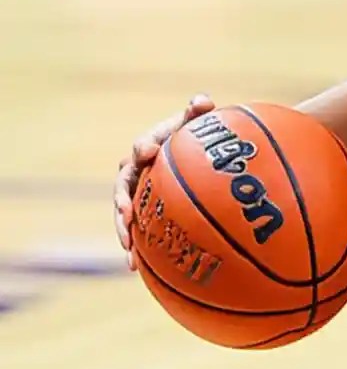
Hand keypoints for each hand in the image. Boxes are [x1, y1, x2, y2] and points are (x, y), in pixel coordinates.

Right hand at [113, 94, 216, 269]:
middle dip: (122, 200)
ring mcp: (138, 195)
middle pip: (123, 185)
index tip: (149, 152)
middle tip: (126, 213)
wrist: (198, 158)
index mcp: (150, 148)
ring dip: (123, 230)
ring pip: (124, 213)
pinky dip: (135, 249)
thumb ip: (198, 112)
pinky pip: (136, 232)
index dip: (144, 148)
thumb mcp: (199, 125)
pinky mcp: (142, 214)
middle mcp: (137, 172)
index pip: (142, 146)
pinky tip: (136, 268)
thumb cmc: (198, 139)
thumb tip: (202, 100)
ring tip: (127, 247)